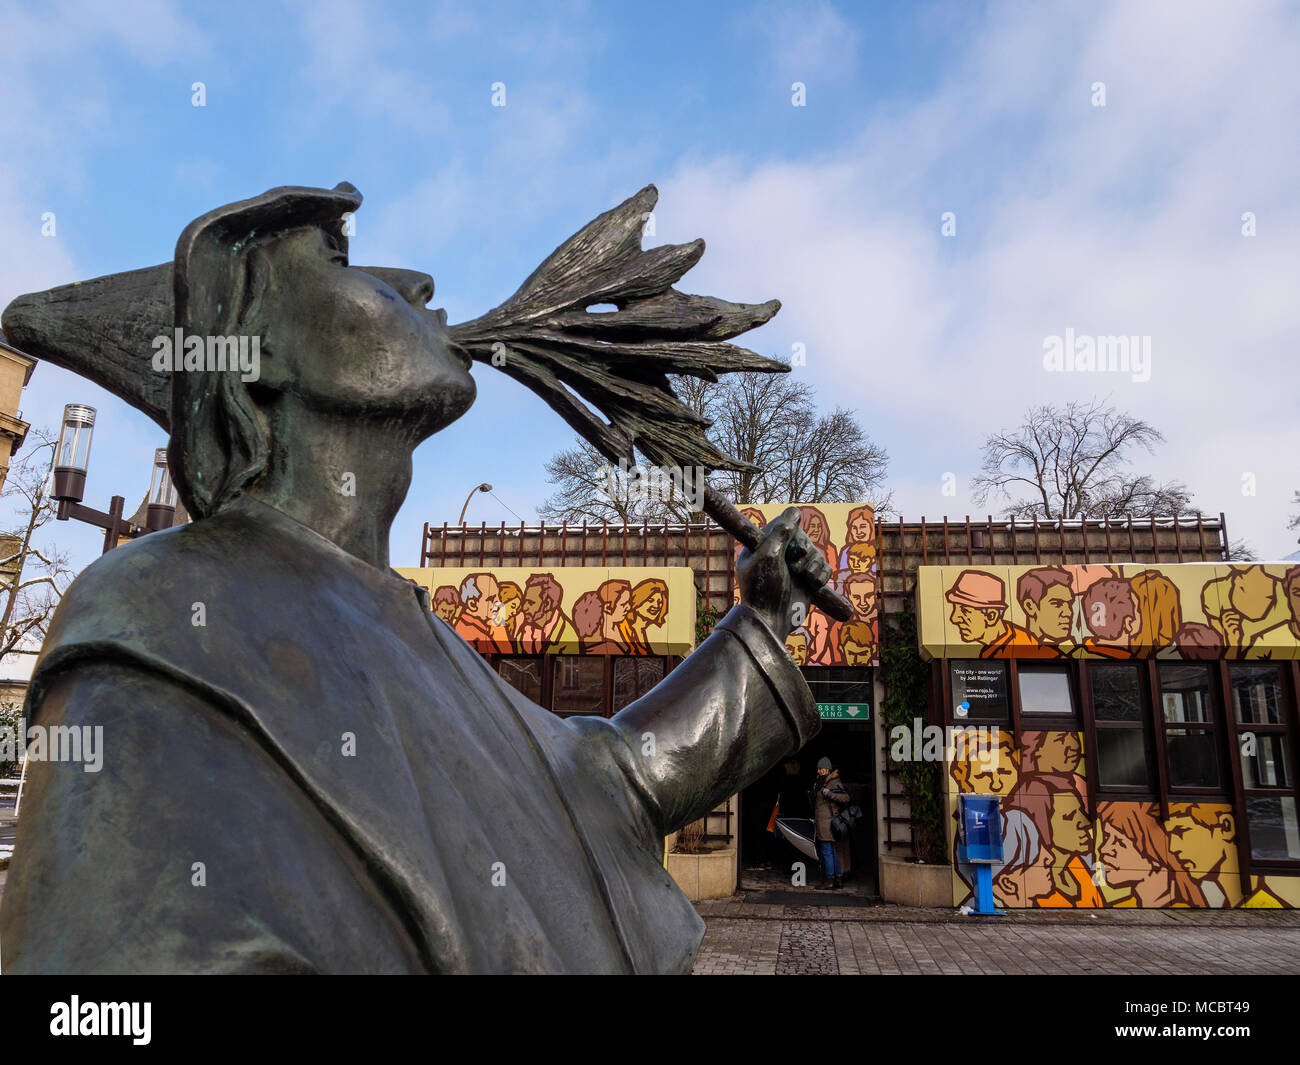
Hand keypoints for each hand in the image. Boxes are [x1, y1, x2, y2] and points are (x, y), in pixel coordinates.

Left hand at [736, 506, 832, 638]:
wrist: (772, 622)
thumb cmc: (764, 590)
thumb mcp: (768, 556)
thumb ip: (781, 532)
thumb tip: (795, 511)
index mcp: (763, 544)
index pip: (785, 523)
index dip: (792, 532)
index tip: (791, 546)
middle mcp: (779, 554)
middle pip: (805, 538)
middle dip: (804, 552)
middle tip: (793, 566)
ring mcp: (794, 568)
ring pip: (817, 553)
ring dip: (813, 565)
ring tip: (802, 578)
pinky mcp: (808, 581)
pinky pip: (825, 569)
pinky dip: (821, 576)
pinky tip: (811, 585)